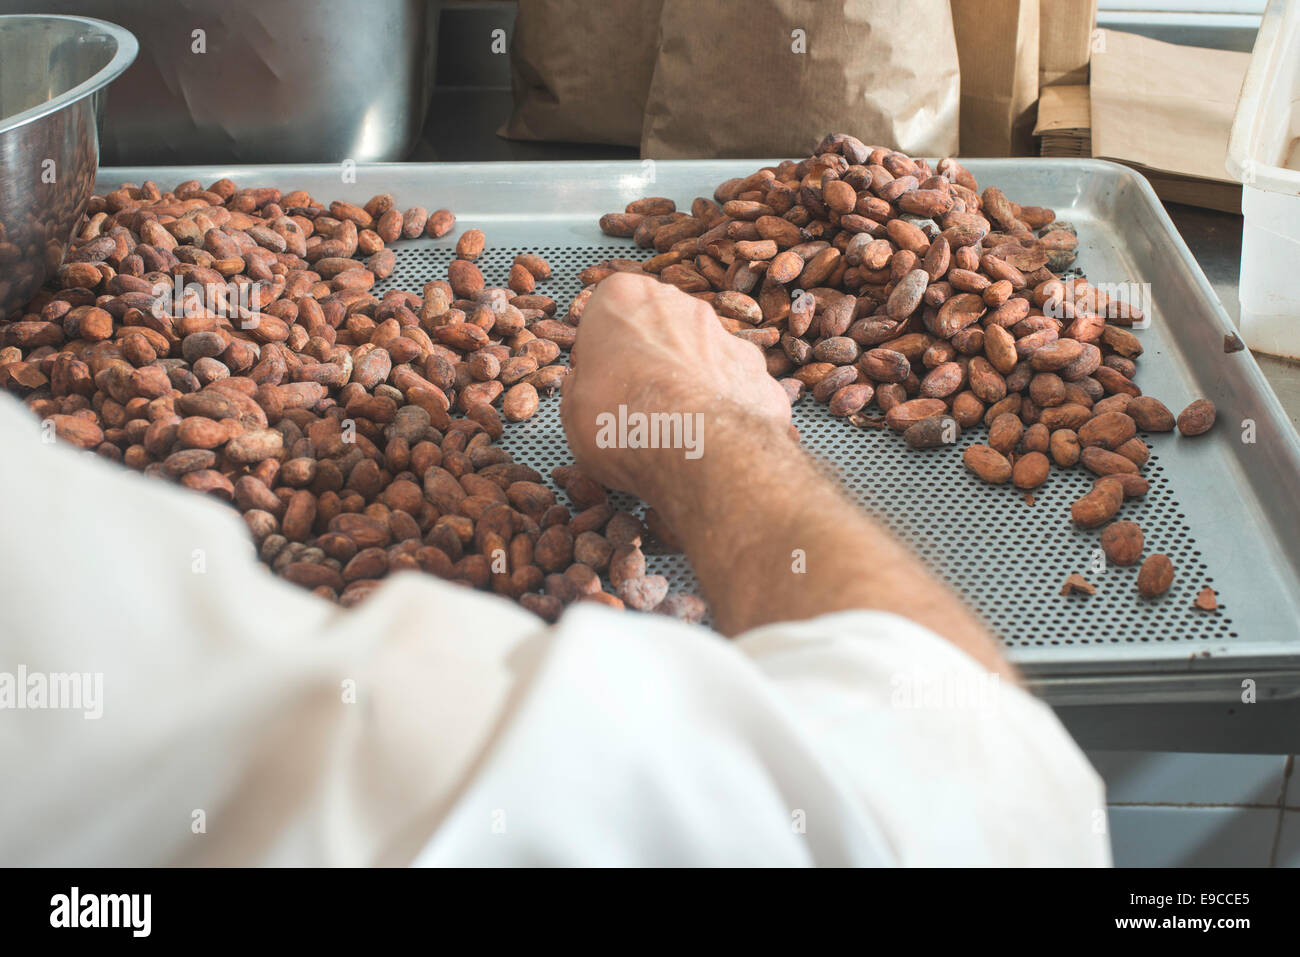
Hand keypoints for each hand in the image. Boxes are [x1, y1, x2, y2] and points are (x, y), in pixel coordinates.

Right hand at [560, 273, 791, 506]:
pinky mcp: (757, 368)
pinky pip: (734, 382)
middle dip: (652, 356)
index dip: (603, 347)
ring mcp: (725, 333)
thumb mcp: (573, 409)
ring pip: (701, 351)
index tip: (600, 377)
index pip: (608, 309)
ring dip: (690, 378)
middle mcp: (679, 303)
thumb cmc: (624, 421)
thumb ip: (585, 384)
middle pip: (660, 325)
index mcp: (624, 298)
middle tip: (637, 402)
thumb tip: (593, 387)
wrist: (697, 448)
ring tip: (676, 426)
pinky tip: (712, 435)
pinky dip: (725, 404)